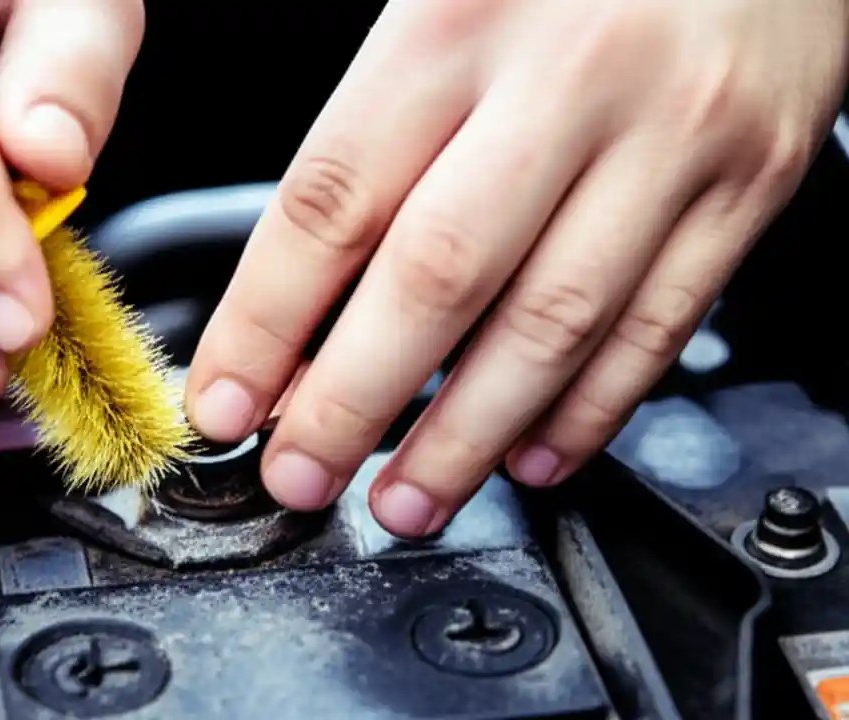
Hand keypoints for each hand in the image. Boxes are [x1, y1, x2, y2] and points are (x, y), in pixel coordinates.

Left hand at [185, 0, 848, 536]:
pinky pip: (662, 321)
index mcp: (456, 19)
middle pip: (435, 279)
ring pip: (551, 323)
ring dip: (464, 436)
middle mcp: (567, 77)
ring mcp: (671, 134)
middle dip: (352, 403)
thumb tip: (298, 280)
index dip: (267, 322)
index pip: (331, 200)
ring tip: (404, 499)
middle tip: (299, 475)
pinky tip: (531, 454)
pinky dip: (590, 407)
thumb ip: (371, 123)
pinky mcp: (753, 178)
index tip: (229, 397)